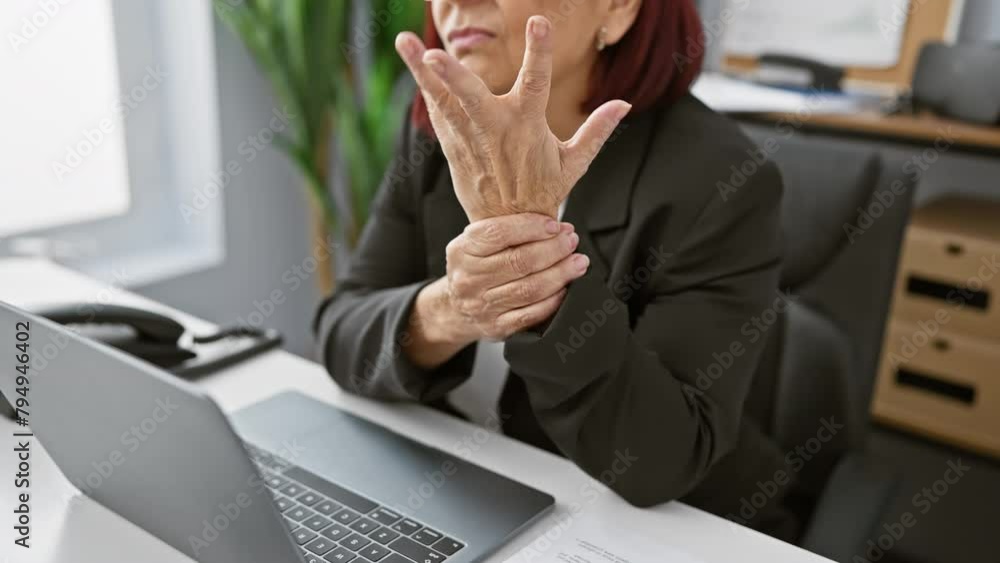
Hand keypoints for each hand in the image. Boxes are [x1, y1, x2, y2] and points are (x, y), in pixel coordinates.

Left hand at [395, 16, 631, 221]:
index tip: (539, 21)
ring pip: (444, 101)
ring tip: (402, 42)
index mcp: (529, 127)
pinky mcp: (454, 147)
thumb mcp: (575, 163)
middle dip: (453, 77)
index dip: (539, 53)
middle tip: (433, 55)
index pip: (537, 82)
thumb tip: (624, 103)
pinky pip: (438, 113)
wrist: (510, 229)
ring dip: (422, 74)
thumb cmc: (545, 191)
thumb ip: (597, 130)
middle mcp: (496, 130)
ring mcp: (471, 139)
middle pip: (472, 98)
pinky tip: (411, 62)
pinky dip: (425, 89)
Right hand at [445, 213, 587, 340]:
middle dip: (553, 249)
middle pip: (519, 261)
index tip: (554, 225)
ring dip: (560, 274)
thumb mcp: (476, 245)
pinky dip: (553, 300)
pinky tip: (565, 288)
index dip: (530, 227)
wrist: (456, 309)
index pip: (497, 234)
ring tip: (577, 263)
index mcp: (463, 251)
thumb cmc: (475, 270)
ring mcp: (482, 306)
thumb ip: (506, 232)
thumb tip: (554, 225)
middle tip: (571, 241)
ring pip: (529, 289)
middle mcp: (469, 279)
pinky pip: (531, 313)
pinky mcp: (497, 327)